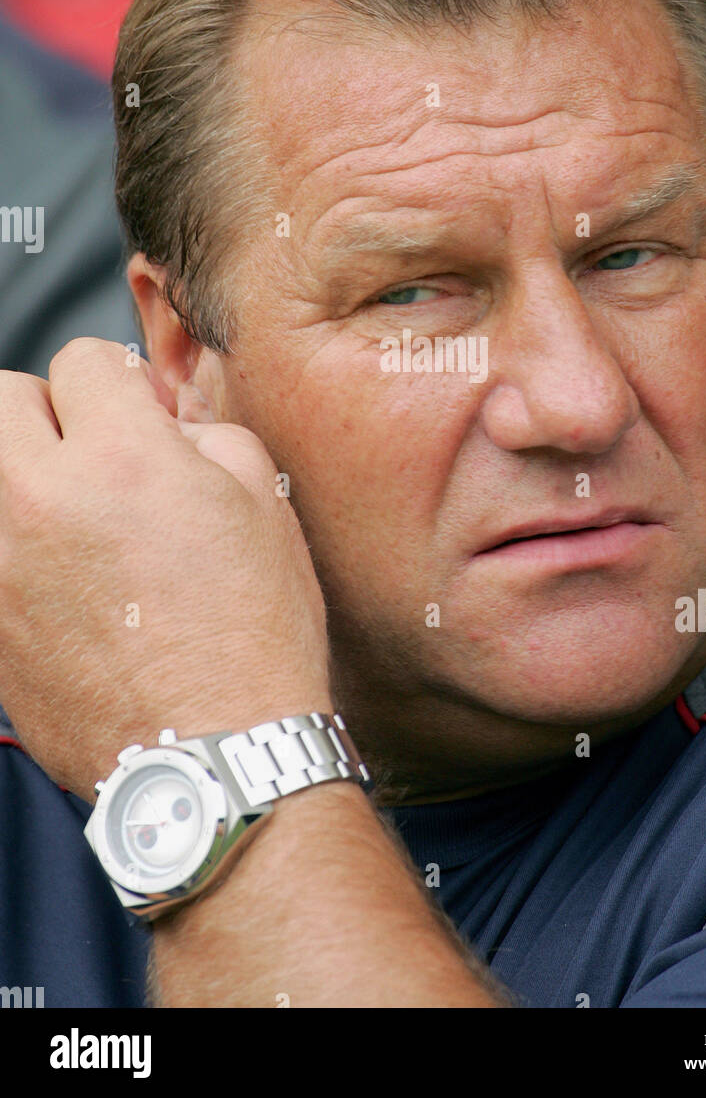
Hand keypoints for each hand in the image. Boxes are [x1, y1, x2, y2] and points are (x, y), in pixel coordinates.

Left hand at [0, 339, 330, 800]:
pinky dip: (14, 544)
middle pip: (1, 399)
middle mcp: (42, 501)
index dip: (122, 382)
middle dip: (48, 410)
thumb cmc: (252, 638)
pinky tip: (60, 577)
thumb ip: (208, 436)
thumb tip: (167, 422)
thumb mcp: (265, 509)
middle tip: (90, 450)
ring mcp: (0, 565)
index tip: (140, 416)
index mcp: (124, 462)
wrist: (214, 758)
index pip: (83, 361)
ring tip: (66, 513)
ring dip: (20, 475)